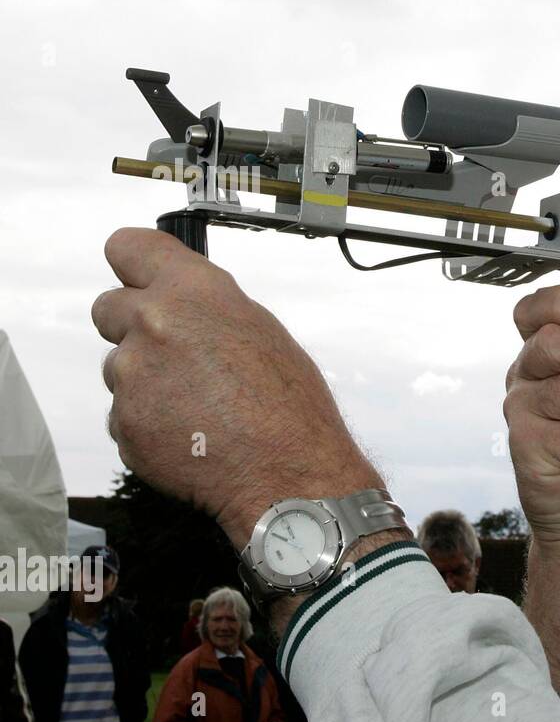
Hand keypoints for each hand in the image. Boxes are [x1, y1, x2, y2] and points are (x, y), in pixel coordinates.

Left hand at [91, 228, 382, 546]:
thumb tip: (185, 307)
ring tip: (199, 407)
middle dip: (133, 327)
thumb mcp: (261, 332)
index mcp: (196, 292)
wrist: (288, 474)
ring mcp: (131, 375)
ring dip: (146, 382)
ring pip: (118, 368)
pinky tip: (191, 433)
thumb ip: (209, 309)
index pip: (128, 247)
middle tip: (175, 356)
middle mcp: (155, 324)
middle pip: (107, 307)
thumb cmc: (289, 408)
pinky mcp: (123, 422)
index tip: (136, 275)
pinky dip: (149, 423)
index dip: (133, 264)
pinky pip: (124, 414)